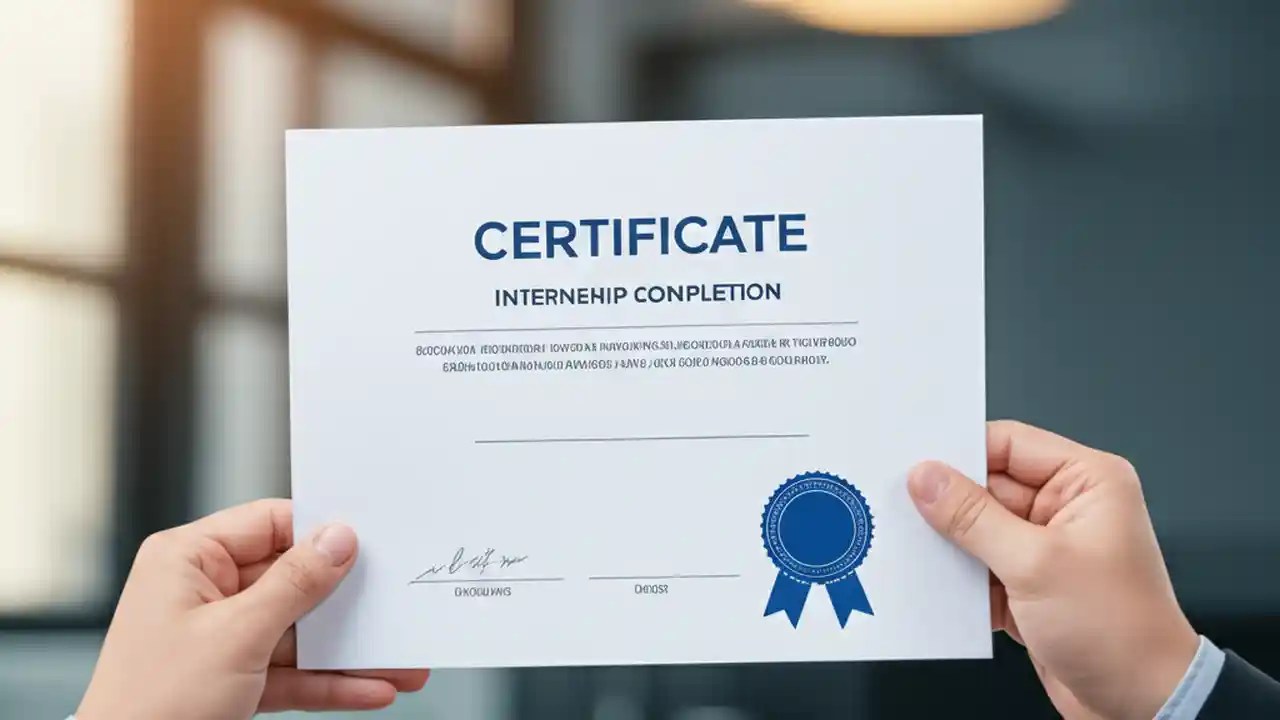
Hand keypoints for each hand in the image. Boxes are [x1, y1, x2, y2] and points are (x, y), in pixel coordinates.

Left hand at [76, 499, 428, 718]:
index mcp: (187, 559)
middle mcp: (202, 591)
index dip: (320, 532)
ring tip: (400, 662)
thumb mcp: (236, 634)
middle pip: (294, 581)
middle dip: (348, 605)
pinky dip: (330, 682)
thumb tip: (338, 538)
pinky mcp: (233, 679)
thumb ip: (294, 584)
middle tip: (395, 606)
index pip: (269, 523)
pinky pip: (293, 671)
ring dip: (349, 651)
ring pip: (300, 633)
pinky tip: (372, 689)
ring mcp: (220, 637)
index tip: (369, 543)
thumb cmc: (150, 704)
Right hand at [908, 421, 1197, 719]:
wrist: (1140, 705)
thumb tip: (928, 479)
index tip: (915, 466)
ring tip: (921, 553)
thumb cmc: (1121, 632)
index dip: (960, 452)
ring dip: (951, 544)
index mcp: (1088, 482)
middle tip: (906, 511)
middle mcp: (1068, 508)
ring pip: (978, 528)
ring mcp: (1047, 546)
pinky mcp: (1030, 582)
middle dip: (948, 504)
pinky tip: (940, 587)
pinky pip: (980, 564)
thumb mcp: (1035, 565)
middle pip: (987, 486)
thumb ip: (974, 518)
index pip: (1008, 444)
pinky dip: (959, 577)